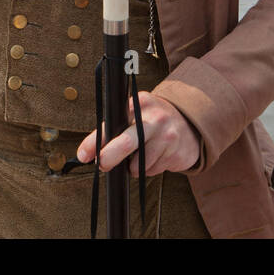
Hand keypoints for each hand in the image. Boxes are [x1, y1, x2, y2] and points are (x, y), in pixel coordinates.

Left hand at [76, 92, 200, 176]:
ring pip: (138, 164)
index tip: (83, 154)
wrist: (190, 124)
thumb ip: (115, 128)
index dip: (95, 141)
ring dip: (134, 166)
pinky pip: (152, 170)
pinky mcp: (176, 153)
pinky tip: (158, 155)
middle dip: (110, 157)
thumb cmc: (153, 121)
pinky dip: (150, 168)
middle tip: (102, 165)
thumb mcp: (136, 115)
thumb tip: (88, 153)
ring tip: (144, 152)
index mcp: (139, 104)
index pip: (113, 123)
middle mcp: (154, 118)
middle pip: (126, 142)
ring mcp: (167, 135)